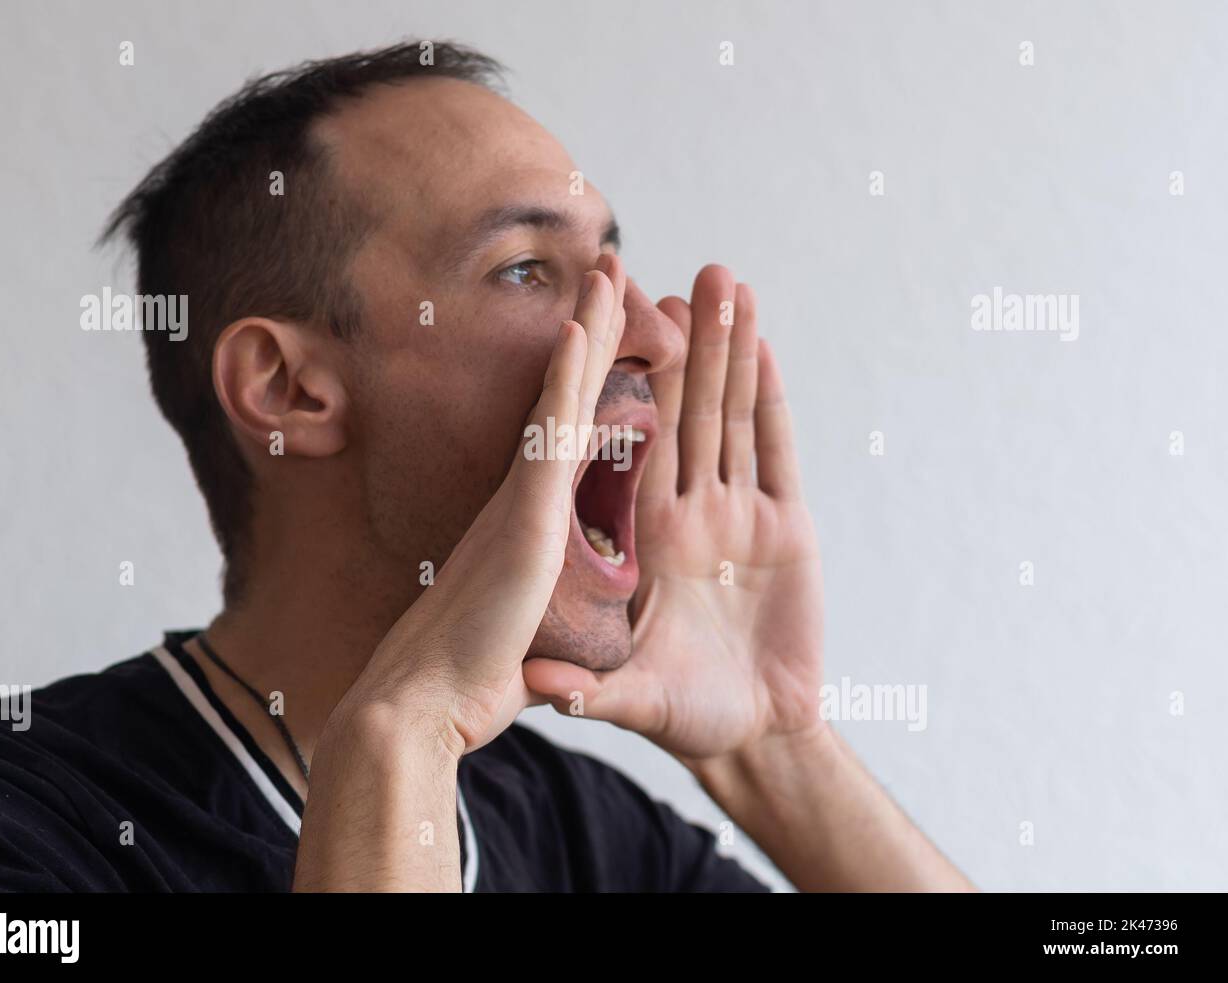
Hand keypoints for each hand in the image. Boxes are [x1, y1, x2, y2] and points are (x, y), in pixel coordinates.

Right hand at [330, 255, 627, 756]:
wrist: (414, 706)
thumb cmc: (462, 684)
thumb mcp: (520, 644)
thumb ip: (542, 633)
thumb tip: (549, 657)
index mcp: (528, 524)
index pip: (568, 437)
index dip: (590, 382)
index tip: (608, 335)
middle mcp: (524, 499)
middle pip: (567, 398)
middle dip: (592, 333)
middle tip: (611, 272)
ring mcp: (522, 502)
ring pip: (563, 397)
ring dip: (588, 330)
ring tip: (610, 269)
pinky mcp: (525, 518)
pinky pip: (552, 432)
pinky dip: (569, 377)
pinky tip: (585, 326)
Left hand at [523, 265, 824, 760]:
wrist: (755, 736)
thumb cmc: (688, 719)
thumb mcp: (637, 700)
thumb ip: (595, 691)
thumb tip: (543, 691)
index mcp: (640, 539)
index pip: (623, 443)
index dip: (613, 380)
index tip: (600, 314)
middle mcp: (685, 515)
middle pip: (681, 411)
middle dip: (680, 342)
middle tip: (674, 272)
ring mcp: (738, 517)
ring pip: (729, 415)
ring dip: (729, 349)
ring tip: (725, 281)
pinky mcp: (788, 529)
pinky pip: (776, 451)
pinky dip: (771, 400)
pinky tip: (765, 347)